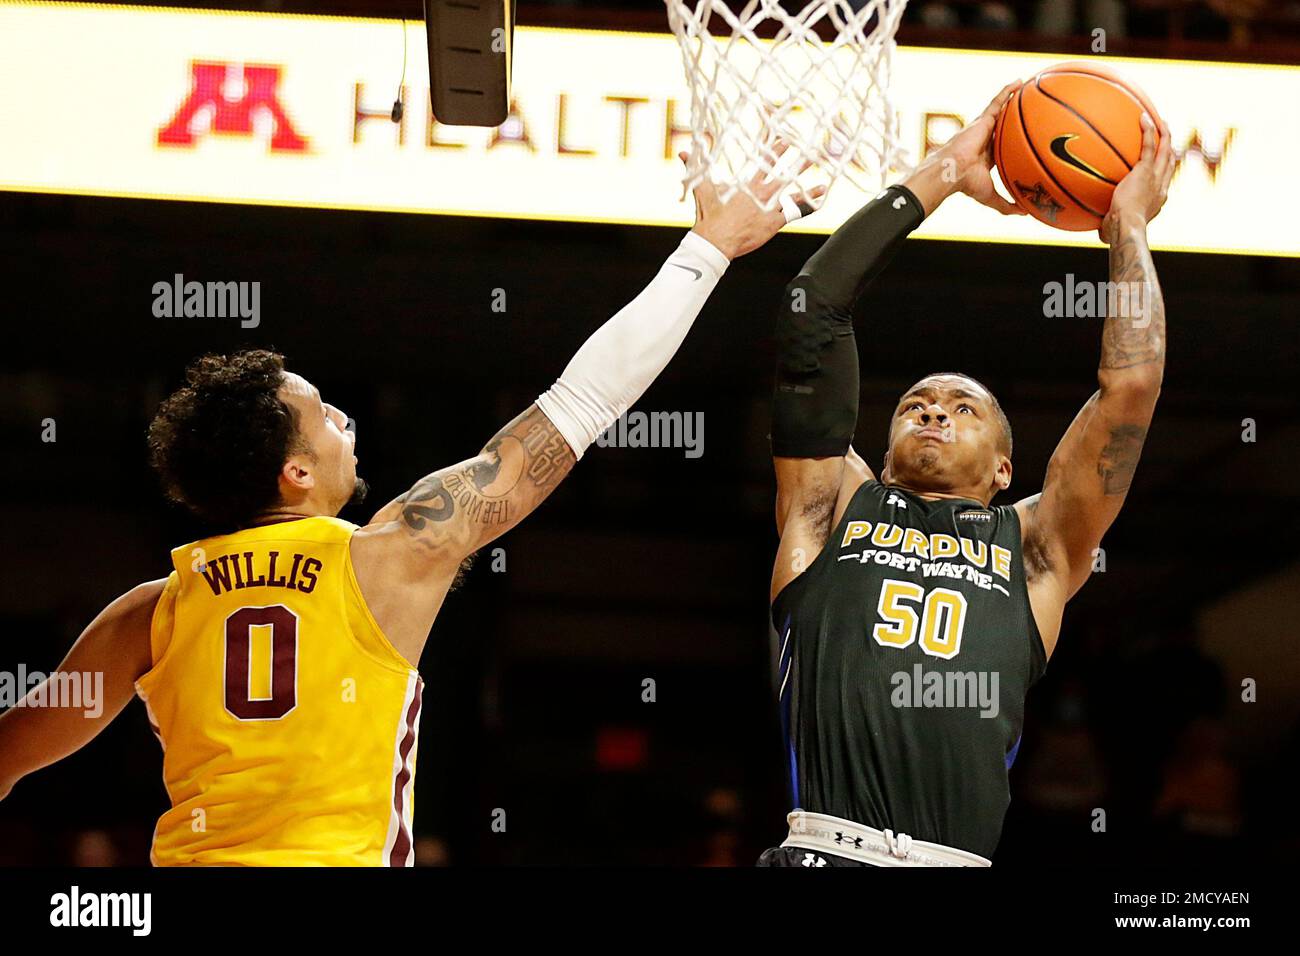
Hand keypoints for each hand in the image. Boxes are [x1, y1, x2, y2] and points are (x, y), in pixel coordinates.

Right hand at [684, 145, 826, 260]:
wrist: (715, 240)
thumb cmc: (709, 215)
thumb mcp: (703, 190)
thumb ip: (695, 168)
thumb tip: (684, 153)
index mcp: (747, 184)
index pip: (764, 160)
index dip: (776, 148)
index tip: (786, 137)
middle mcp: (761, 192)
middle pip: (782, 172)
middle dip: (796, 160)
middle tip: (809, 149)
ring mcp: (769, 207)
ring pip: (793, 192)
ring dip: (808, 183)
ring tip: (824, 176)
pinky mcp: (774, 222)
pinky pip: (795, 212)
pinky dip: (809, 205)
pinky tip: (821, 199)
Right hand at [911, 80, 1024, 216]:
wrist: (953, 170)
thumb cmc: (966, 183)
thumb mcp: (990, 196)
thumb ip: (1006, 205)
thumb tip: (1025, 213)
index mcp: (987, 155)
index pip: (1002, 146)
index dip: (1011, 141)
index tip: (1024, 138)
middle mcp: (986, 139)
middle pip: (1004, 125)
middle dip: (1014, 118)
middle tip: (1031, 109)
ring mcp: (984, 128)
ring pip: (1001, 110)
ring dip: (1013, 99)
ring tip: (1028, 87)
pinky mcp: (982, 119)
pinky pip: (997, 102)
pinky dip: (1007, 91)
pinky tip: (1019, 81)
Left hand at [1100, 113, 1173, 243]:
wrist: (1127, 226)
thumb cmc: (1118, 233)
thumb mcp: (1114, 229)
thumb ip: (1109, 225)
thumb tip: (1098, 232)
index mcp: (1157, 199)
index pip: (1164, 181)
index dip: (1165, 170)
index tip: (1161, 162)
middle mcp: (1161, 186)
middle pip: (1170, 161)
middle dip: (1169, 147)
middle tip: (1166, 134)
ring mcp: (1155, 176)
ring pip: (1165, 149)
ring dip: (1164, 134)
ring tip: (1159, 120)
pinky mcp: (1146, 169)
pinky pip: (1150, 145)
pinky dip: (1149, 130)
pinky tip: (1143, 117)